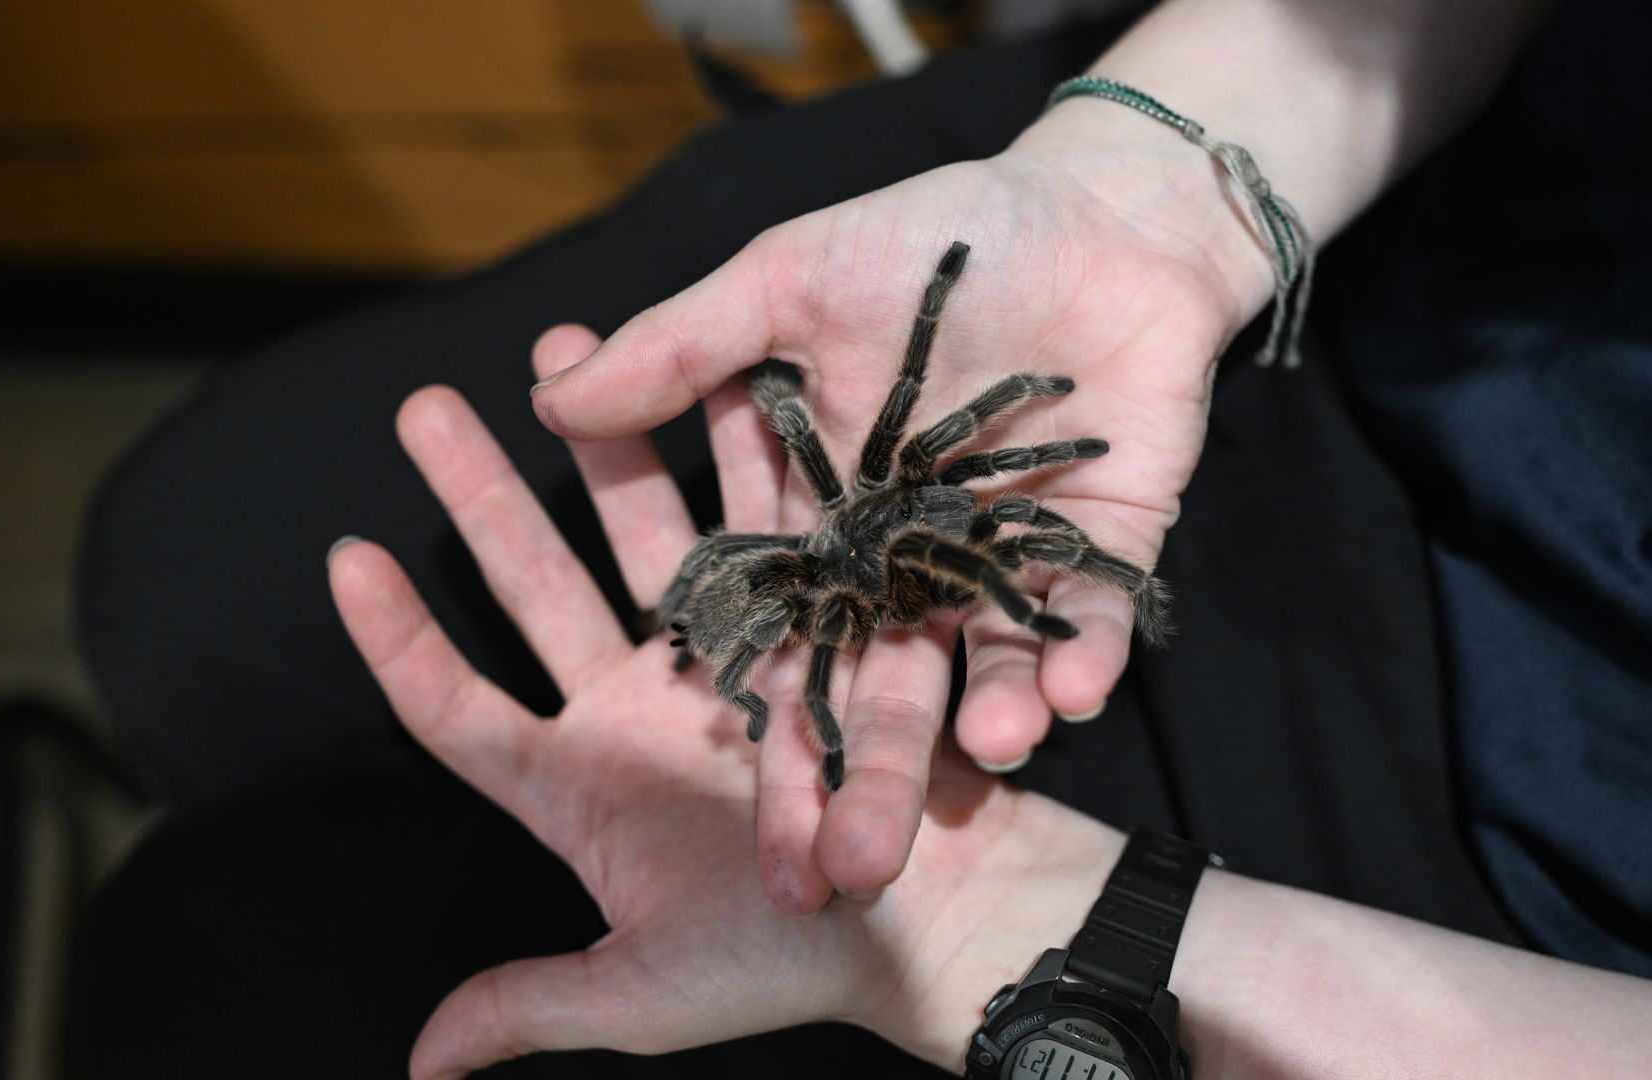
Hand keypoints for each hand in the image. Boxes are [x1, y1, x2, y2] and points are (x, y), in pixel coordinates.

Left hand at [327, 385, 1124, 1078]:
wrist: (938, 926)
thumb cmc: (790, 970)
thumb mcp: (648, 995)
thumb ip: (538, 1002)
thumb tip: (419, 1058)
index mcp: (581, 785)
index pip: (461, 707)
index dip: (400, 638)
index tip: (342, 555)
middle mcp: (640, 705)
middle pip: (539, 585)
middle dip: (484, 494)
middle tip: (425, 402)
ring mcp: (720, 657)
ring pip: (648, 532)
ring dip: (611, 444)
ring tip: (567, 349)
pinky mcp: (808, 627)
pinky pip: (765, 530)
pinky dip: (740, 459)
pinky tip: (717, 377)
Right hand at [528, 127, 1269, 907]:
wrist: (1097, 207)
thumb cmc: (933, 235)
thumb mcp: (790, 279)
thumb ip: (682, 348)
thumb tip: (549, 395)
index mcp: (827, 526)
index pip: (783, 655)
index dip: (768, 751)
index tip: (749, 853)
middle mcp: (911, 565)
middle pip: (882, 693)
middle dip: (868, 784)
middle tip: (854, 875)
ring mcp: (1009, 562)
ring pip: (988, 671)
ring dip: (987, 723)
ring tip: (984, 758)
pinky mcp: (1102, 548)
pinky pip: (1093, 617)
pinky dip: (1085, 654)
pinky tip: (1072, 695)